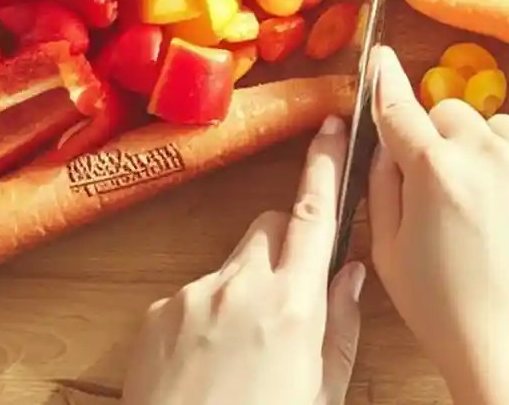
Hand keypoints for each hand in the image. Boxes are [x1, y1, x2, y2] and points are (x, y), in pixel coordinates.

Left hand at [121, 117, 365, 404]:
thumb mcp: (321, 392)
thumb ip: (340, 325)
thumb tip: (351, 274)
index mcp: (293, 306)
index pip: (315, 215)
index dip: (327, 166)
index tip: (335, 129)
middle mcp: (240, 287)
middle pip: (272, 228)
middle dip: (289, 244)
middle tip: (297, 291)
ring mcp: (193, 296)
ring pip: (234, 263)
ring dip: (248, 285)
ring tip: (248, 349)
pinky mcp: (157, 312)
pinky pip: (195, 294)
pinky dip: (210, 313)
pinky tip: (212, 362)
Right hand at [367, 47, 508, 404]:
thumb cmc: (446, 312)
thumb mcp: (389, 251)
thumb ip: (381, 184)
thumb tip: (384, 143)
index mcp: (434, 170)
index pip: (400, 107)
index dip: (385, 80)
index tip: (381, 57)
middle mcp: (487, 155)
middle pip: (451, 112)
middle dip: (438, 137)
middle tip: (436, 185)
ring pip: (497, 128)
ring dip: (481, 150)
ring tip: (479, 205)